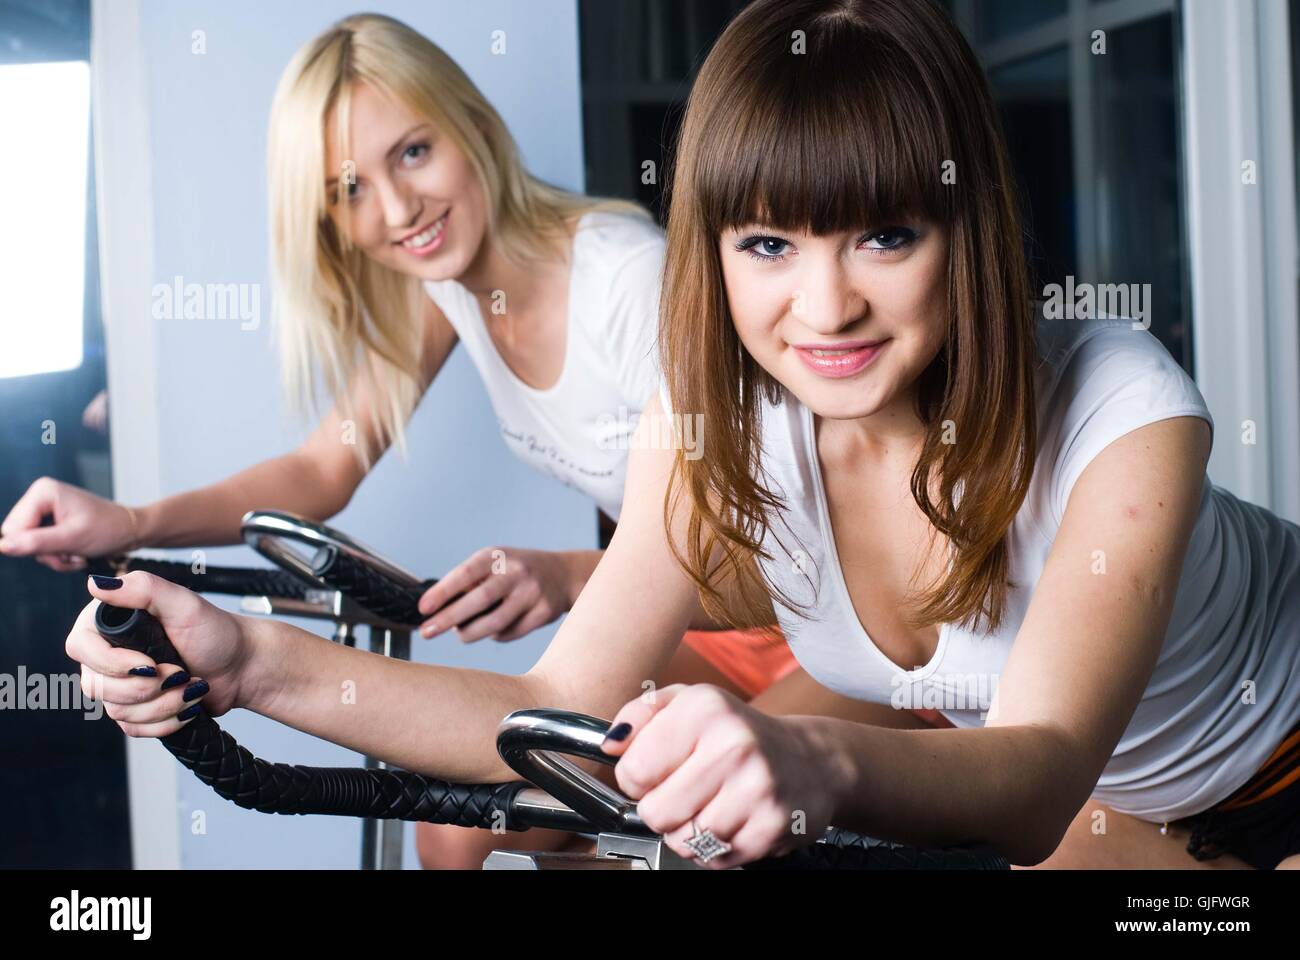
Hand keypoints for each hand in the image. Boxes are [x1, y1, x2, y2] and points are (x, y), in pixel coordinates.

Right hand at [0, 476, 137, 570]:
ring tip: (77, 554)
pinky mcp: (51, 522)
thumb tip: (2, 546)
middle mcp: (40, 497)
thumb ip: (36, 543)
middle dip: (46, 553)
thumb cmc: (109, 529)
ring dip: (54, 557)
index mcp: (42, 492)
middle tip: (71, 553)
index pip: (13, 529)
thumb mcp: (72, 539)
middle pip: (19, 538)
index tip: (62, 549)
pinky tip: (76, 553)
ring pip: (30, 546)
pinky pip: (41, 547)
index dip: (33, 546)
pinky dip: (58, 556)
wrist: (132, 531)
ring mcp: (45, 510)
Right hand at [66, 572, 253, 737]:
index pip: (80, 647)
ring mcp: (119, 684)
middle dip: (146, 687)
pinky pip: (132, 728)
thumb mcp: (183, 603)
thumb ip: (143, 588)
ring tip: (189, 685)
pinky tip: (186, 706)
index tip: (149, 664)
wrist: (241, 666)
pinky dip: (165, 721)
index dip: (111, 663)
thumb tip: (97, 584)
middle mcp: (107, 654)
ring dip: (163, 704)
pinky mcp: (135, 709)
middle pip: (95, 686)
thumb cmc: (215, 632)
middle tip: (179, 673)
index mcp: (110, 623)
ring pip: (117, 711)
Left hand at [416, 547, 571, 642]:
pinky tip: (493, 629)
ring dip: (470, 633)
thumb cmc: (515, 571)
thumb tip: (436, 609)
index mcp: (498, 555)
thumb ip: (469, 582)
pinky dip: (495, 635)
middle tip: (426, 632)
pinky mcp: (543, 613)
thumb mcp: (494, 563)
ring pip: (495, 623)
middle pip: (479, 600)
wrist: (563, 574)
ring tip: (460, 634)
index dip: (443, 592)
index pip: (466, 573)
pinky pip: (510, 633)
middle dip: (448, 619)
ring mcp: (532, 593)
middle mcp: (516, 571)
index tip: (423, 608)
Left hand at [599, 684, 836, 868]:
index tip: (658, 772)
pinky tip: (732, 820)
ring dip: (688, 832)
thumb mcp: (689, 703)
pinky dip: (716, 848)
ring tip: (710, 806)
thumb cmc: (738, 733)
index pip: (633, 771)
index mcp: (704, 708)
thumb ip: (641, 714)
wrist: (810, 760)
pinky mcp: (772, 825)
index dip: (637, 779)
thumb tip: (609, 743)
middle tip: (685, 793)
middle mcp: (733, 744)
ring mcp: (756, 787)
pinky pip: (715, 859)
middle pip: (655, 813)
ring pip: (683, 841)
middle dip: (661, 809)